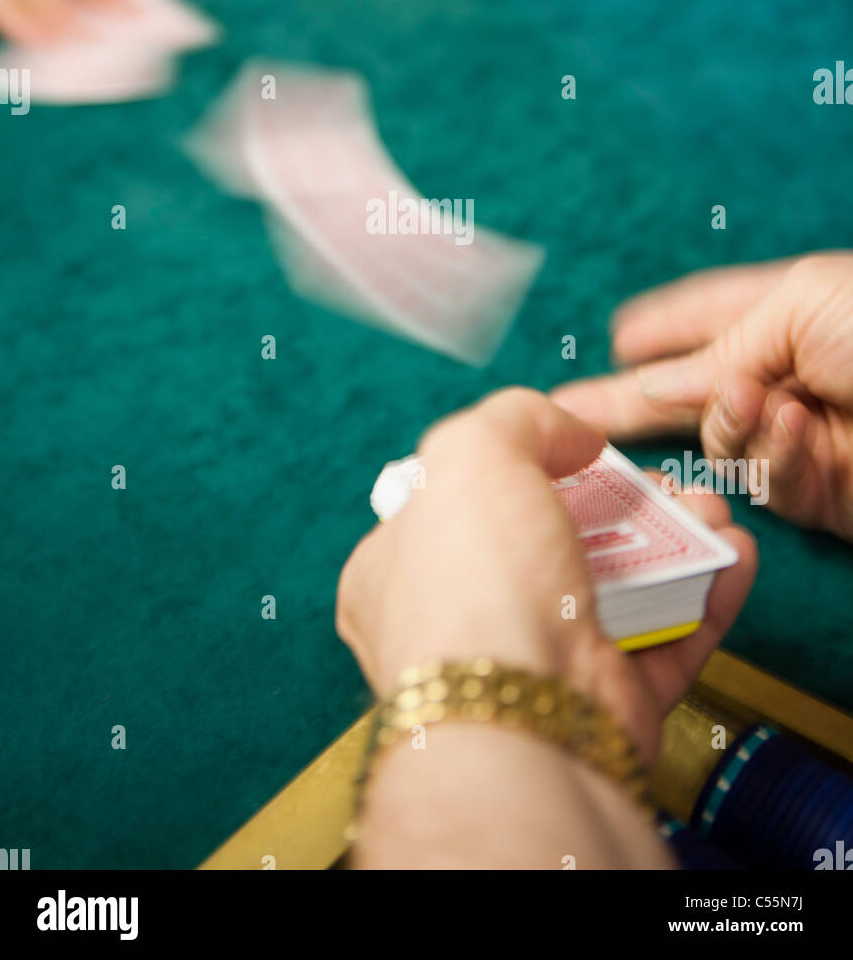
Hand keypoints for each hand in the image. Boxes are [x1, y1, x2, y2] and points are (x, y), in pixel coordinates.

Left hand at [337, 388, 755, 766]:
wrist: (525, 716)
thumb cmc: (471, 584)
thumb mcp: (470, 453)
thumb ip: (517, 418)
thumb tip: (572, 434)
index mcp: (403, 568)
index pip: (459, 506)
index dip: (522, 469)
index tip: (579, 450)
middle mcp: (468, 620)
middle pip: (556, 543)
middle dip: (622, 505)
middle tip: (663, 482)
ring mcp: (541, 665)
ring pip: (619, 590)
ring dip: (675, 544)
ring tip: (712, 512)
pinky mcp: (607, 703)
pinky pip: (668, 643)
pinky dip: (706, 598)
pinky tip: (731, 558)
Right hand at [552, 254, 852, 540]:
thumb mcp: (799, 304)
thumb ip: (721, 346)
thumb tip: (653, 384)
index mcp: (786, 311)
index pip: (709, 316)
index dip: (660, 327)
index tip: (615, 338)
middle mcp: (786, 372)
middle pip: (691, 391)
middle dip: (630, 400)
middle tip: (569, 410)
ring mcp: (797, 434)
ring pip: (719, 445)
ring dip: (726, 421)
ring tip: (753, 397)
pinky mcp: (815, 488)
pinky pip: (762, 481)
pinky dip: (771, 453)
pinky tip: (795, 424)